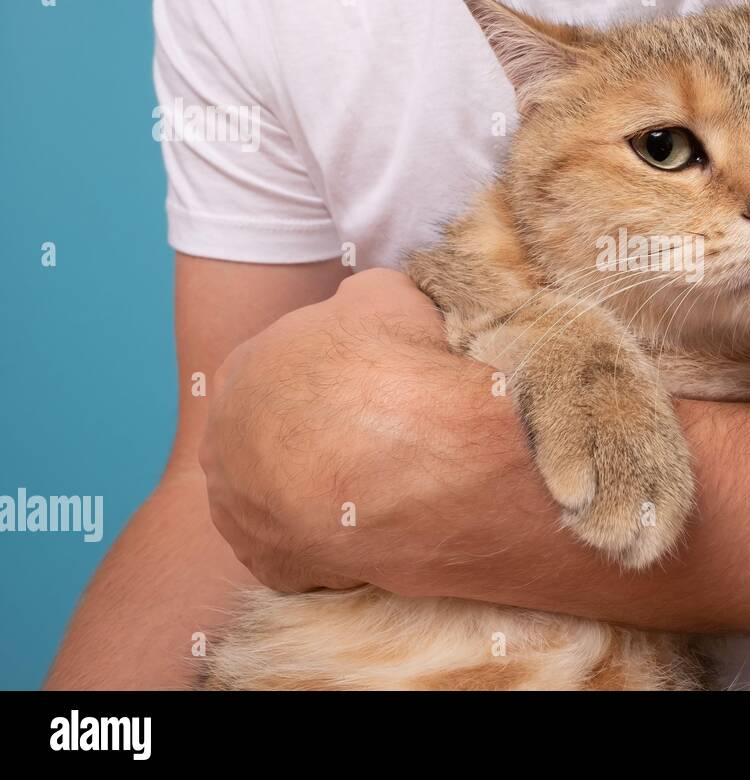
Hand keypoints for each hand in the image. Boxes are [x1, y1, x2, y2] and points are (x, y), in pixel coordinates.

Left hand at [198, 268, 529, 593]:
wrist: (415, 462)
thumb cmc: (398, 369)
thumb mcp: (385, 295)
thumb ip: (357, 302)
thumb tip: (360, 310)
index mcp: (244, 370)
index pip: (282, 372)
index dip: (332, 380)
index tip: (373, 390)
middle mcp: (223, 441)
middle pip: (272, 438)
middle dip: (318, 440)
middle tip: (378, 442)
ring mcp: (240, 510)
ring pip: (278, 500)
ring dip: (318, 497)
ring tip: (382, 492)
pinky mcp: (270, 565)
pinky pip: (299, 554)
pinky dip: (332, 547)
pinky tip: (374, 529)